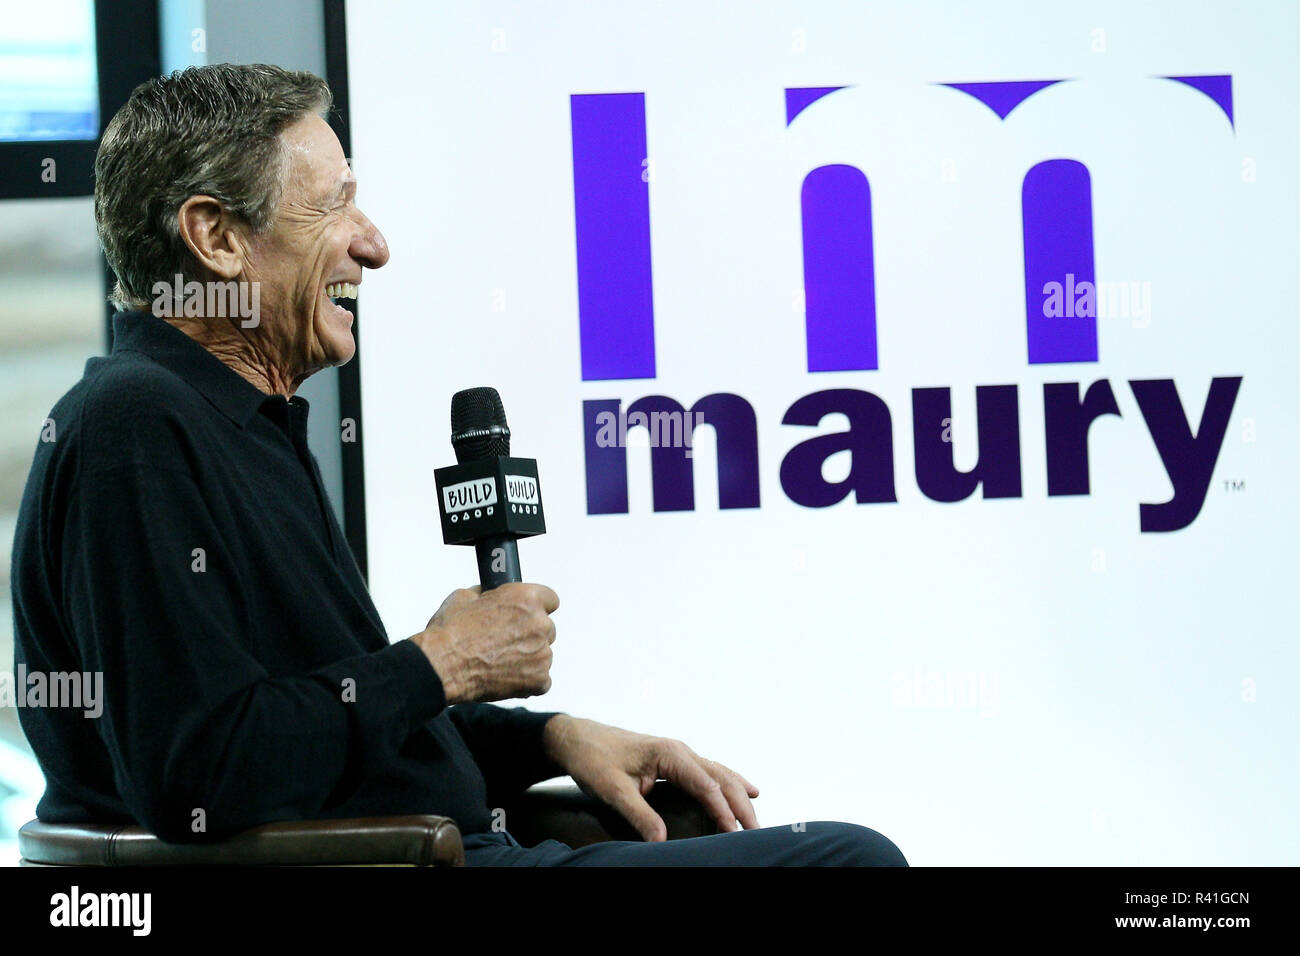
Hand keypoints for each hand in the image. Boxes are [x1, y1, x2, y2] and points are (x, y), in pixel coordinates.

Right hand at [411, 583, 558, 703]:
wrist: (441, 666)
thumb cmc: (450, 632)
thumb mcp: (465, 596)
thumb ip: (488, 594)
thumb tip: (490, 595)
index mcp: (526, 598)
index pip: (550, 599)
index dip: (537, 607)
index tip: (528, 614)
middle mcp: (540, 624)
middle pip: (547, 628)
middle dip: (530, 634)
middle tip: (506, 641)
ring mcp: (542, 654)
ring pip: (542, 653)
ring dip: (528, 657)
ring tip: (499, 661)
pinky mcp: (539, 680)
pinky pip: (541, 679)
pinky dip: (527, 680)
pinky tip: (505, 677)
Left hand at [542, 715, 758, 841]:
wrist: (577, 738)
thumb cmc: (593, 759)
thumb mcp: (612, 789)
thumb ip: (639, 814)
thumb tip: (661, 840)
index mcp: (669, 754)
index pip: (705, 784)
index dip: (721, 809)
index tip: (732, 832)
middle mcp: (680, 751)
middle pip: (720, 777)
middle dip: (741, 804)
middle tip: (756, 832)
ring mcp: (679, 755)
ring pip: (720, 773)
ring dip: (739, 796)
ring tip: (755, 820)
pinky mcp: (674, 761)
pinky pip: (711, 772)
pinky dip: (730, 784)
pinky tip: (747, 790)